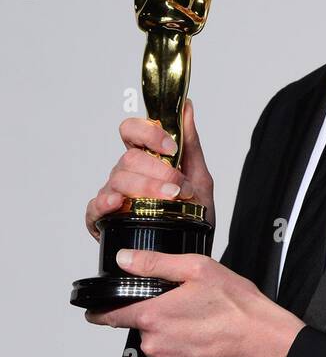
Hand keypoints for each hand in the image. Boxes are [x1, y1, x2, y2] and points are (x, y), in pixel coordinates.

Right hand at [84, 100, 214, 241]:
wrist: (191, 249)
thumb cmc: (192, 213)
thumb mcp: (199, 177)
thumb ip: (191, 143)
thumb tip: (188, 107)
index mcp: (146, 159)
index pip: (132, 131)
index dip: (148, 133)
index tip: (171, 147)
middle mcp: (126, 173)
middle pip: (129, 158)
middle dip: (157, 170)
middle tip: (178, 186)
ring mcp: (113, 194)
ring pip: (118, 179)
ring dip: (145, 187)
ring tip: (167, 199)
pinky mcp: (103, 219)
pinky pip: (95, 206)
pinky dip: (105, 202)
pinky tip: (119, 203)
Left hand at [85, 250, 303, 356]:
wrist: (268, 346)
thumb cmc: (240, 307)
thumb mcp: (199, 270)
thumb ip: (155, 263)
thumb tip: (125, 259)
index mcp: (153, 317)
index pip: (109, 316)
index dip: (100, 311)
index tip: (92, 311)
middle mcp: (154, 347)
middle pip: (143, 328)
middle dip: (159, 318)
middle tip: (190, 308)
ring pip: (159, 347)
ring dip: (173, 337)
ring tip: (204, 326)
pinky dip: (184, 355)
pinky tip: (207, 343)